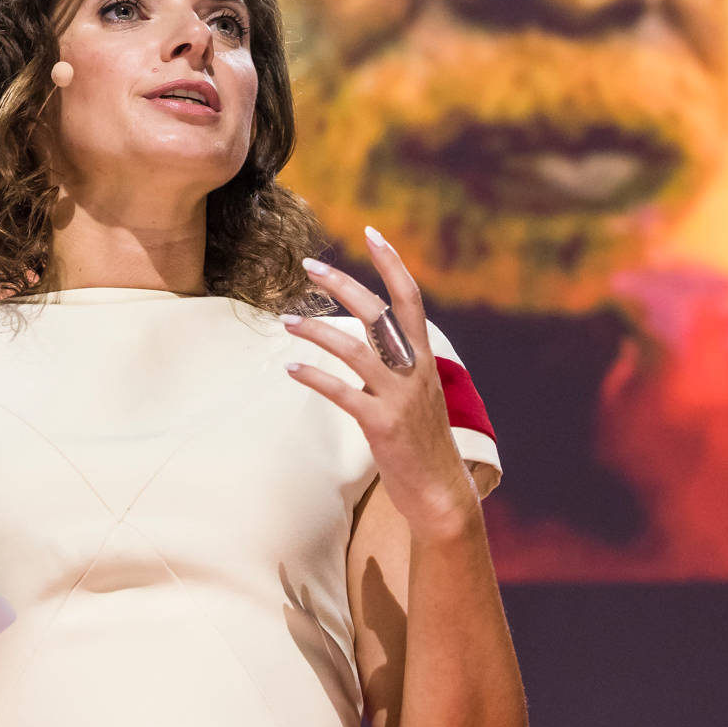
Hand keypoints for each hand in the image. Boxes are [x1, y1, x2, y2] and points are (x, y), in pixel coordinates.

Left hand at [284, 226, 479, 540]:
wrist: (440, 494)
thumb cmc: (423, 443)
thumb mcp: (419, 396)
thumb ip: (400, 366)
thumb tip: (374, 342)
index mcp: (425, 358)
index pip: (411, 298)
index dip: (392, 263)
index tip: (372, 232)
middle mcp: (415, 371)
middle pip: (378, 313)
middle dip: (343, 284)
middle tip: (308, 266)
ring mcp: (399, 397)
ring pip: (354, 349)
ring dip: (317, 330)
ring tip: (287, 321)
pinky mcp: (382, 424)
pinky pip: (342, 393)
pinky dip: (314, 377)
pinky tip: (291, 369)